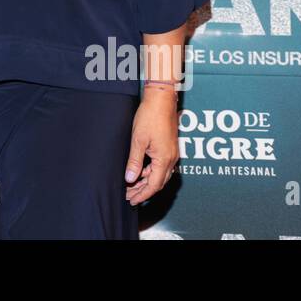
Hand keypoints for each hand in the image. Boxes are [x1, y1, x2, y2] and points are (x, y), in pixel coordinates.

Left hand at [124, 89, 178, 205]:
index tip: (131, 200)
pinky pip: (161, 166)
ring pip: (160, 175)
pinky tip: (139, 171)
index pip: (154, 185)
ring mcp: (171, 153)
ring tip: (131, 185)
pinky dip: (150, 172)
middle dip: (143, 191)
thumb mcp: (138, 140)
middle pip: (158, 182)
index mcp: (164, 159)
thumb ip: (135, 161)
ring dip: (146, 181)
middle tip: (129, 196)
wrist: (161, 100)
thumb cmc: (150, 117)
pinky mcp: (169, 148)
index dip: (142, 194)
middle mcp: (171, 159)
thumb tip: (130, 178)